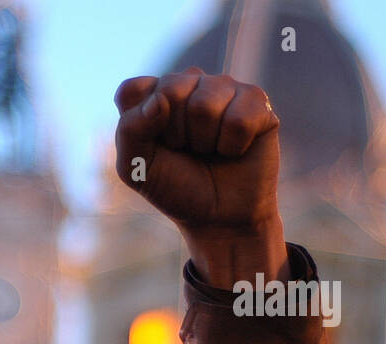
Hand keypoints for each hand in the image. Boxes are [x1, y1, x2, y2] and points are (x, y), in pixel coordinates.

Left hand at [114, 67, 288, 285]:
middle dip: (174, 134)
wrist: (219, 218)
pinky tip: (233, 149)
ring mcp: (224, 88)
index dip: (140, 124)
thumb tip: (160, 99)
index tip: (152, 148)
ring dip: (204, 140)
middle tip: (185, 150)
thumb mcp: (136, 168)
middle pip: (170, 91)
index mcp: (152, 95)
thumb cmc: (175, 188)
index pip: (133, 89)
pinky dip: (233, 145)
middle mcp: (188, 83)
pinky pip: (239, 118)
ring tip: (209, 150)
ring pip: (205, 104)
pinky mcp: (256, 101)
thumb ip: (130, 131)